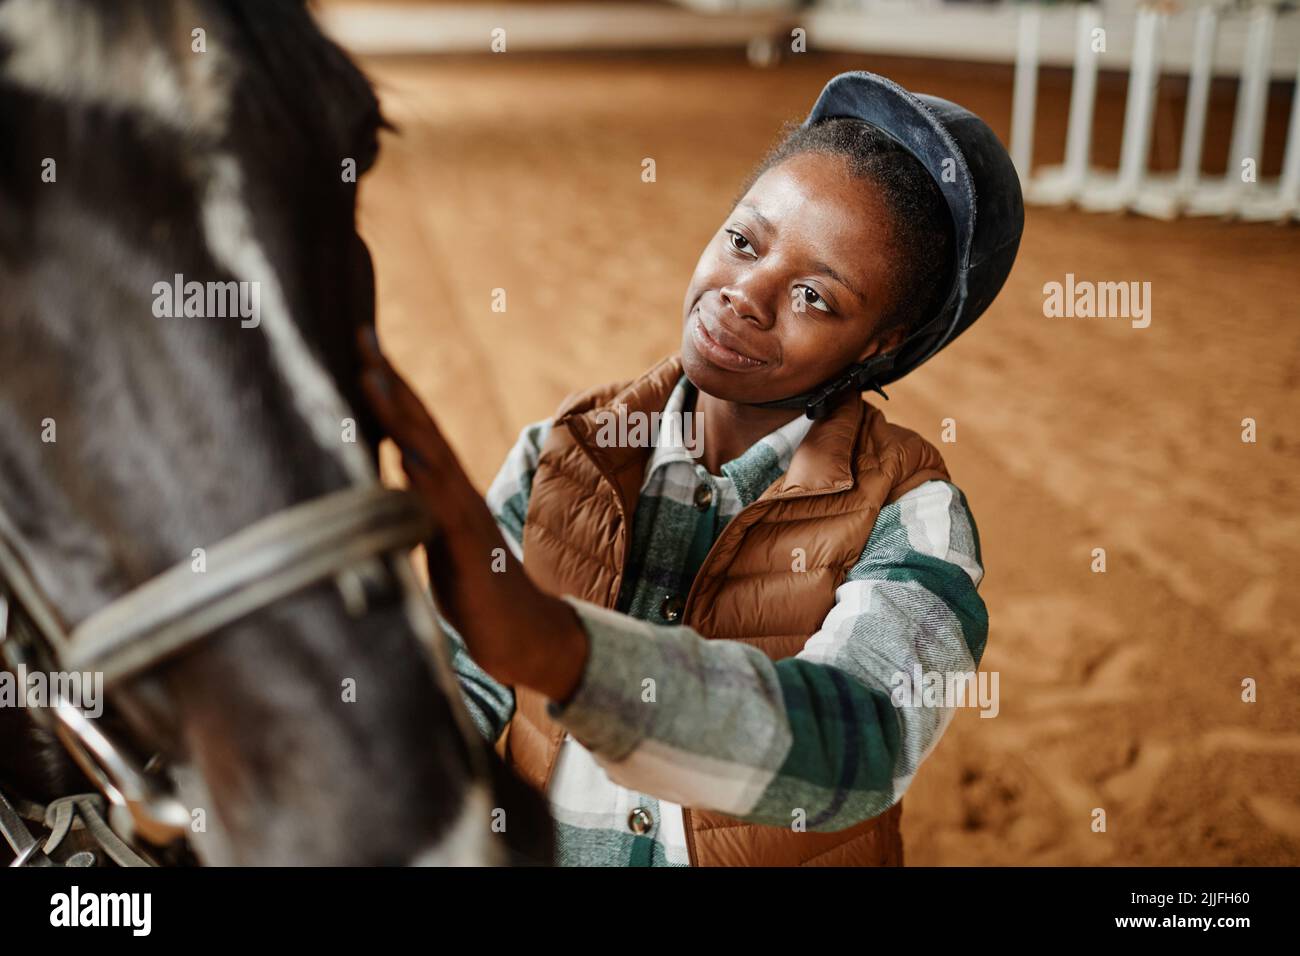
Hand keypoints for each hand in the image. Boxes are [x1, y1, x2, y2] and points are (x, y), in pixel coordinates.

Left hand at [357, 327, 588, 700]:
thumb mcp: (434, 544)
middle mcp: (456, 494)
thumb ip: (413, 511)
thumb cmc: (477, 595)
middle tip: (362, 336)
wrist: (525, 637)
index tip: (362, 347)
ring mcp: (464, 517)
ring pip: (428, 455)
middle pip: (421, 426)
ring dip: (400, 416)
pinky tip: (403, 455)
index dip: (389, 389)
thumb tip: (384, 484)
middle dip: (390, 381)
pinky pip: (442, 509)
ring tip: (372, 377)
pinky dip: (423, 480)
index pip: (414, 429)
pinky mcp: (467, 550)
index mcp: (444, 492)